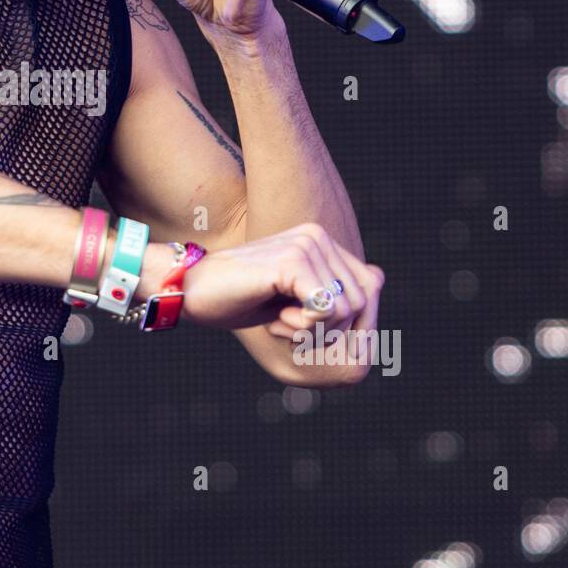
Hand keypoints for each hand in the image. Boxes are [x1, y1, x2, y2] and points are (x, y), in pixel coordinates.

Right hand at [179, 223, 383, 344]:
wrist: (188, 292)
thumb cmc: (237, 300)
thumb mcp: (295, 301)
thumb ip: (334, 293)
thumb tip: (379, 277)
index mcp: (320, 241)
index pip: (371, 287)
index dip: (350, 323)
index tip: (307, 328)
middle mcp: (317, 236)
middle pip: (364, 301)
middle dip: (334, 331)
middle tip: (291, 328)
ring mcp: (305, 245)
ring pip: (348, 309)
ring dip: (316, 331)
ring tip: (281, 322)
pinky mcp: (292, 261)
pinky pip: (327, 309)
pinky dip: (305, 327)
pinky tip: (277, 320)